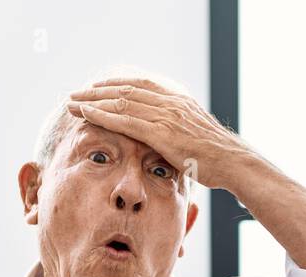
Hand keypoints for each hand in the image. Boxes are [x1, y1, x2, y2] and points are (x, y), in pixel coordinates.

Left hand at [66, 77, 252, 191]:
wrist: (233, 162)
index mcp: (177, 100)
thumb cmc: (216, 156)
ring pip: (122, 101)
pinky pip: (127, 120)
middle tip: (74, 94)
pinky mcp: (163, 133)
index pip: (139, 85)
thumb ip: (178, 130)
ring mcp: (166, 116)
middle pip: (125, 90)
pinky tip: (87, 114)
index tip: (96, 89)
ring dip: (93, 101)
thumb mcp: (195, 136)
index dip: (114, 85)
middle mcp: (170, 102)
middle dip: (96, 91)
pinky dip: (104, 115)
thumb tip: (168, 136)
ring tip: (72, 103)